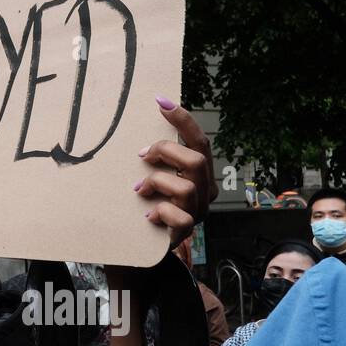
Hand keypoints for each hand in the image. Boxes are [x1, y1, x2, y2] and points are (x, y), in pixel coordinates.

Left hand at [135, 98, 215, 245]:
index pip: (199, 142)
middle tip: (142, 156)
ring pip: (186, 187)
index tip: (162, 102)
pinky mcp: (186, 231)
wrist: (143, 243)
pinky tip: (147, 215)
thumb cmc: (148, 202)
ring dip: (157, 183)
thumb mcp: (155, 175)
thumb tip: (141, 126)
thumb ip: (156, 157)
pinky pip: (180, 217)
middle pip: (197, 160)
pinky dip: (160, 212)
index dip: (183, 121)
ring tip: (140, 189)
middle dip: (166, 151)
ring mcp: (197, 212)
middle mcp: (205, 191)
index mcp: (200, 174)